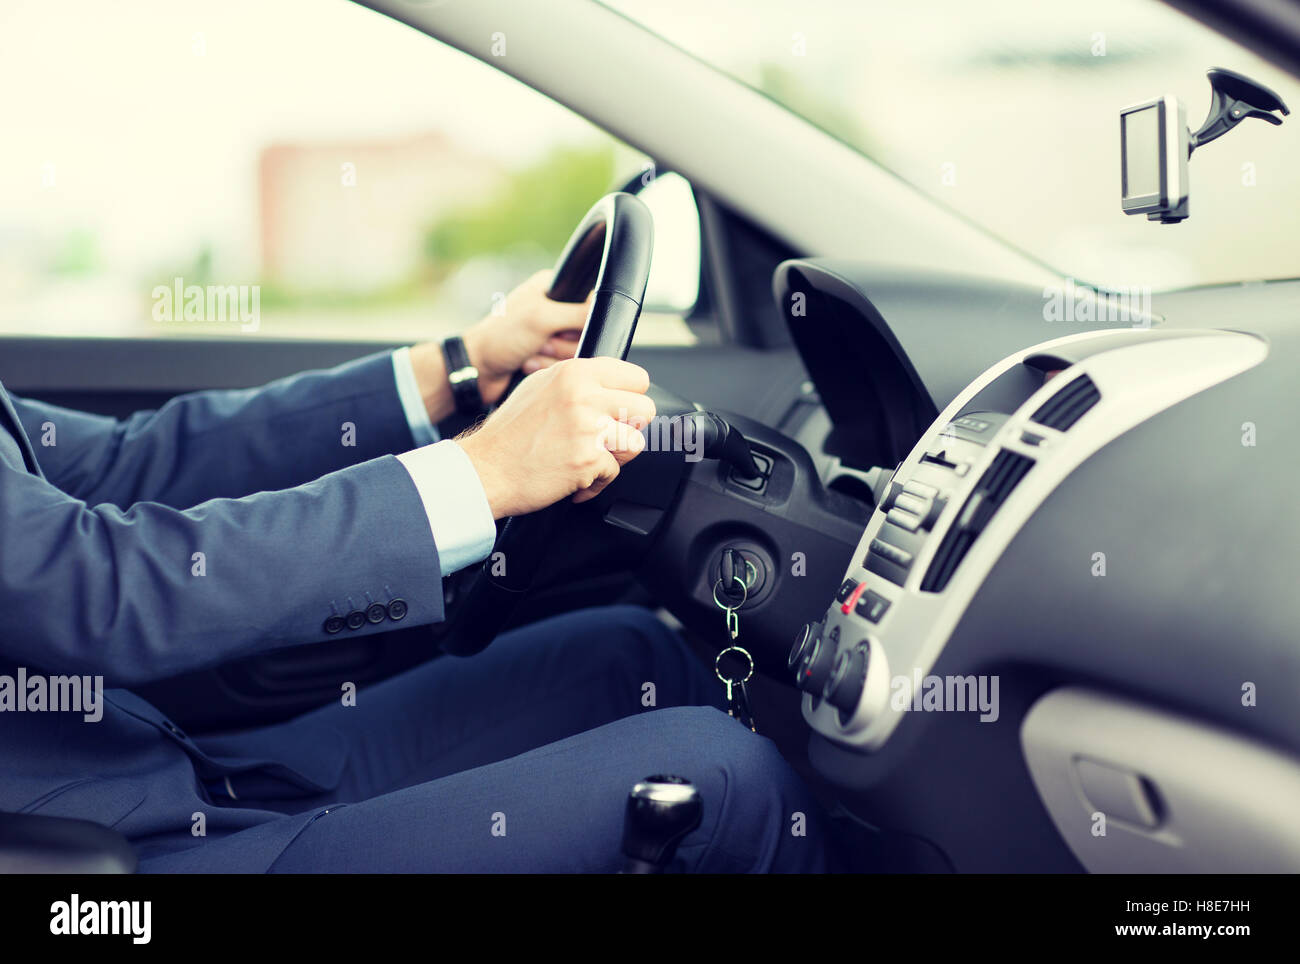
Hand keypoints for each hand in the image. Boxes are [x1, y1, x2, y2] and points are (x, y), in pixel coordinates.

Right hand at [455, 357, 654, 518]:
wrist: (485, 469)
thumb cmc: (508, 434)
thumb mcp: (540, 386)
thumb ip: (577, 382)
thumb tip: (610, 386)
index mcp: (575, 372)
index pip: (636, 377)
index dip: (630, 398)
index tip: (618, 410)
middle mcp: (583, 395)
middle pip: (646, 409)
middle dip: (629, 428)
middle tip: (605, 437)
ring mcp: (588, 428)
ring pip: (635, 443)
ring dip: (615, 457)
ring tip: (588, 457)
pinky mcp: (588, 460)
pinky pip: (613, 473)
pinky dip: (595, 482)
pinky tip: (573, 476)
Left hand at [463, 270, 593, 404]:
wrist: (475, 370)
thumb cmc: (499, 337)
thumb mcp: (542, 318)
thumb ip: (578, 314)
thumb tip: (608, 312)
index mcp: (552, 288)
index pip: (591, 303)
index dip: (579, 323)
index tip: (561, 328)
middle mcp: (553, 309)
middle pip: (584, 333)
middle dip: (561, 343)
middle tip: (539, 341)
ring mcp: (549, 333)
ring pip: (575, 352)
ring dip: (550, 357)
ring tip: (529, 352)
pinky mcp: (546, 356)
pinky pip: (563, 366)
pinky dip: (544, 367)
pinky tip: (526, 362)